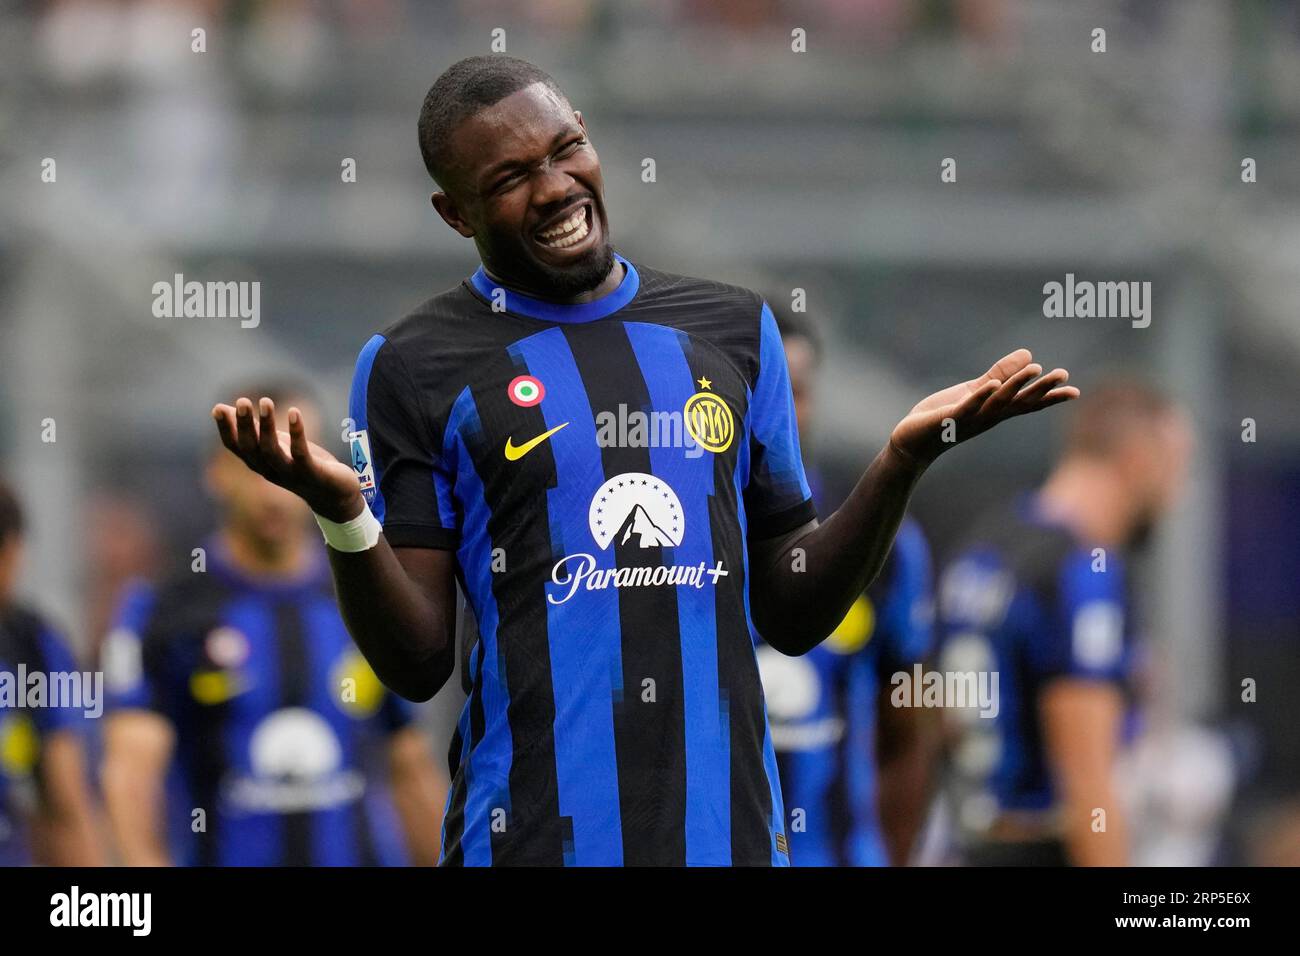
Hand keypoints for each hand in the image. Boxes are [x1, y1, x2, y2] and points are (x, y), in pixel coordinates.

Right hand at [211, 397, 362, 521]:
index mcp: (258, 463)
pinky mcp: (312, 473)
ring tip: (265, 401)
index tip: (218, 408)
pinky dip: (296, 433)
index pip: (235, 447)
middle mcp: (269, 470)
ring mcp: (290, 474)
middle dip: (245, 424)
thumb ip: (253, 429)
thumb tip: (222, 408)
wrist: (335, 495)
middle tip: (242, 401)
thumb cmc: (301, 465)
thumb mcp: (275, 444)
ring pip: (271, 451)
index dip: (225, 429)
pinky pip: (300, 453)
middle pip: (251, 448)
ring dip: (267, 426)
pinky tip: (294, 413)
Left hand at [889, 349, 1078, 466]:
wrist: (913, 441)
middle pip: (1019, 402)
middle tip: (1063, 374)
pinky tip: (990, 385)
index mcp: (996, 410)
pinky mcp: (949, 418)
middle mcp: (988, 416)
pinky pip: (967, 407)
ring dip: (1015, 386)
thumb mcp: (976, 390)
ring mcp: (970, 419)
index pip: (1028, 403)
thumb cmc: (946, 416)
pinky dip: (979, 397)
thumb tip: (1029, 354)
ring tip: (1035, 369)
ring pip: (997, 402)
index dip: (1050, 397)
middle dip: (1041, 389)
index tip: (1074, 390)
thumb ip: (1001, 374)